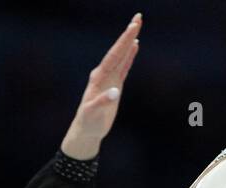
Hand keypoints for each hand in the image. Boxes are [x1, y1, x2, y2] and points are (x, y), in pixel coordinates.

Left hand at [63, 13, 141, 156]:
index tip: (133, 27)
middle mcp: (103, 74)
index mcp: (99, 77)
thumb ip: (103, 102)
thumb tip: (115, 92)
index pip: (113, 55)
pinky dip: (129, 56)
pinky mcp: (114, 85)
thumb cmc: (88, 123)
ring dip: (129, 41)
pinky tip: (134, 46)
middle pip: (118, 50)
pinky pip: (123, 67)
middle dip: (128, 34)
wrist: (86, 131)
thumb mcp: (93, 114)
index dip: (124, 41)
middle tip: (138, 17)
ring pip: (121, 56)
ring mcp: (109, 79)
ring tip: (136, 26)